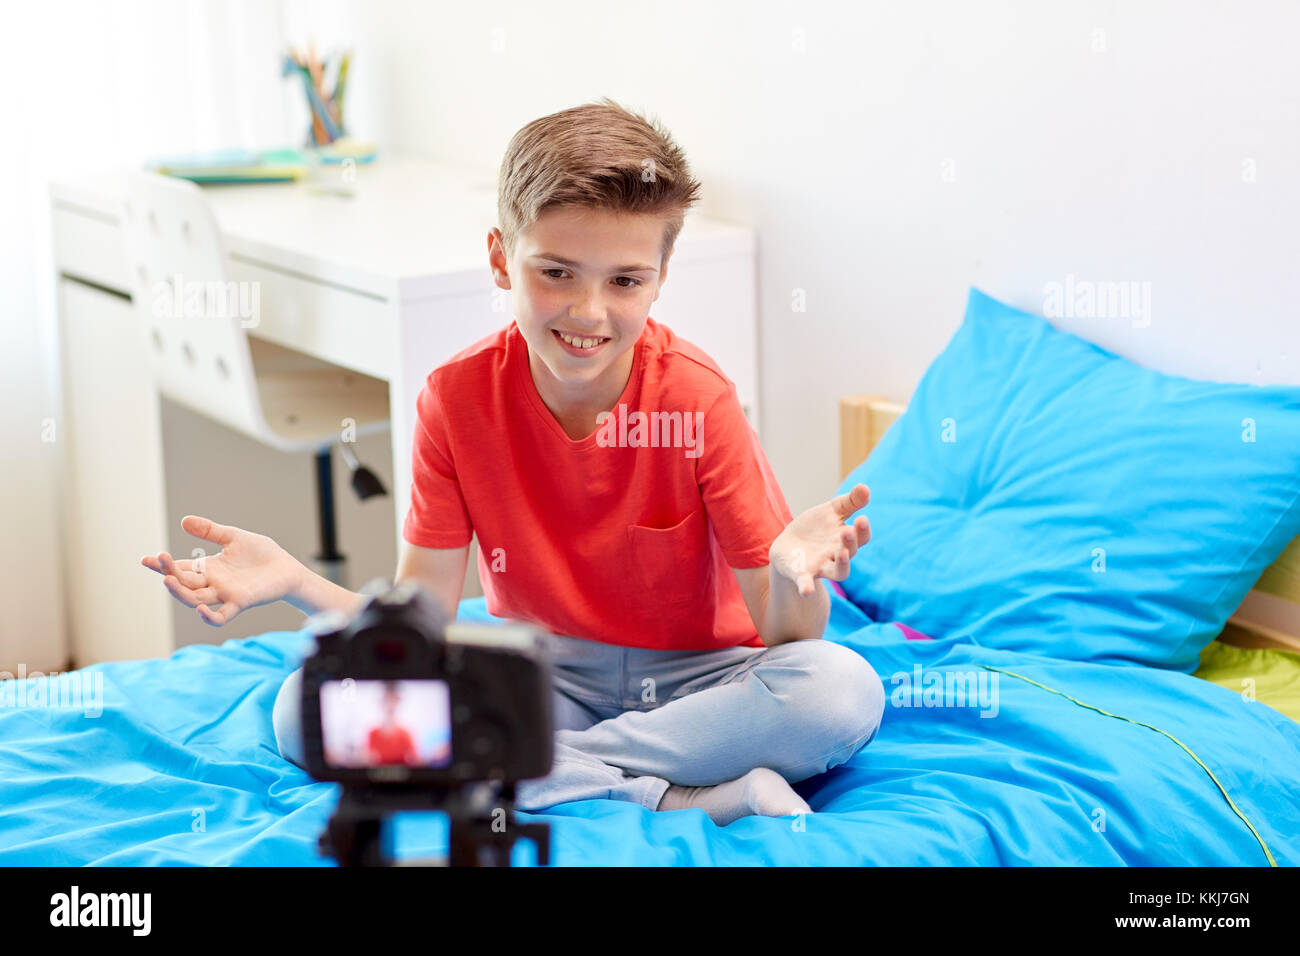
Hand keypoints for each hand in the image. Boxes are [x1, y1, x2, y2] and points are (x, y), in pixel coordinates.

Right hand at [140, 515, 303, 625]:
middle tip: (158, 560)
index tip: (145, 559)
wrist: (287, 568)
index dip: (163, 565)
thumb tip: (183, 521)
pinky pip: (222, 616)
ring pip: (195, 599)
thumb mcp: (233, 537)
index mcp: (209, 568)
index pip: (181, 567)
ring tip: (168, 579)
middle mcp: (213, 583)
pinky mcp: (241, 602)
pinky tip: (200, 609)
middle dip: (169, 572)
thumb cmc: (262, 554)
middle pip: (184, 582)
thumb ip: (210, 531)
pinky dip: (209, 617)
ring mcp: (225, 594)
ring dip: (180, 592)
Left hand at [769, 483, 870, 596]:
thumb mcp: (831, 511)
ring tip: (841, 553)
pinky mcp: (802, 575)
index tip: (861, 518)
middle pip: (850, 553)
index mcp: (845, 539)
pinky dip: (807, 587)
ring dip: (842, 565)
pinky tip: (806, 591)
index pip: (861, 537)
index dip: (863, 530)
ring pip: (838, 573)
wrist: (788, 546)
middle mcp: (836, 556)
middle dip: (850, 542)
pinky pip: (806, 584)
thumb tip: (865, 487)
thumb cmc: (815, 528)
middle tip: (847, 530)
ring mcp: (820, 567)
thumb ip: (850, 502)